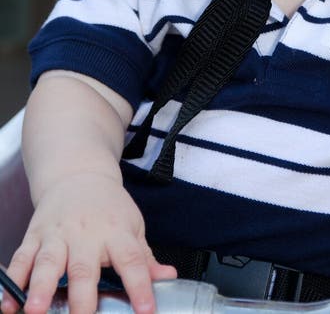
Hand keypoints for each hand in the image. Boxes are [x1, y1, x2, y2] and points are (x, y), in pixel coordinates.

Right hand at [0, 173, 175, 313]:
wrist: (79, 174)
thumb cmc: (108, 207)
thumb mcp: (132, 226)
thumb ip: (146, 258)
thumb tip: (169, 277)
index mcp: (117, 232)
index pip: (132, 260)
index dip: (140, 285)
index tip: (146, 310)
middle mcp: (86, 234)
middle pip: (85, 267)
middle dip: (81, 297)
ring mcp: (58, 235)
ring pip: (48, 263)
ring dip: (41, 287)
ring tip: (35, 309)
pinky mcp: (35, 236)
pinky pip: (22, 259)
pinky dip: (13, 281)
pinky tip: (9, 302)